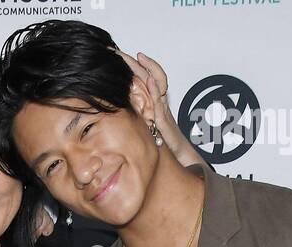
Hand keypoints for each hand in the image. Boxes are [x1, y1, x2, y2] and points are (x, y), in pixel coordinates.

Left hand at [118, 49, 203, 168]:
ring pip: (158, 80)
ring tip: (139, 57)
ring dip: (149, 67)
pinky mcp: (163, 117)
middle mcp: (158, 98)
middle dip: (134, 61)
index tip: (115, 55)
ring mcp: (161, 105)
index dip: (130, 65)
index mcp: (151, 98)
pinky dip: (156, 89)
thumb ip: (135, 112)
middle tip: (120, 51)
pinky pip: (160, 100)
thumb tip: (117, 106)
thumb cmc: (161, 137)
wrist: (176, 149)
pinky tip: (151, 80)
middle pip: (147, 73)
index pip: (140, 76)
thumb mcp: (142, 122)